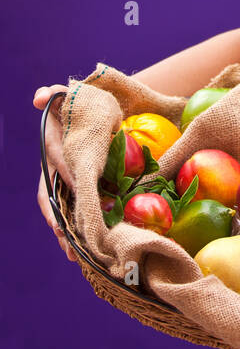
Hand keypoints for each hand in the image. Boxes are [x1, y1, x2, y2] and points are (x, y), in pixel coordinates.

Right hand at [33, 84, 77, 261]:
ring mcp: (62, 184)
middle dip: (58, 219)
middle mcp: (53, 171)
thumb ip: (52, 94)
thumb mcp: (65, 97)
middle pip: (51, 198)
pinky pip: (72, 215)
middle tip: (67, 238)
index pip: (54, 163)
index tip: (79, 188)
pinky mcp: (76, 193)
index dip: (64, 174)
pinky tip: (81, 251)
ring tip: (74, 254)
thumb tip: (40, 98)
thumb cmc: (77, 107)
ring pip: (59, 212)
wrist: (89, 114)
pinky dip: (76, 233)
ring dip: (65, 234)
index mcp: (51, 150)